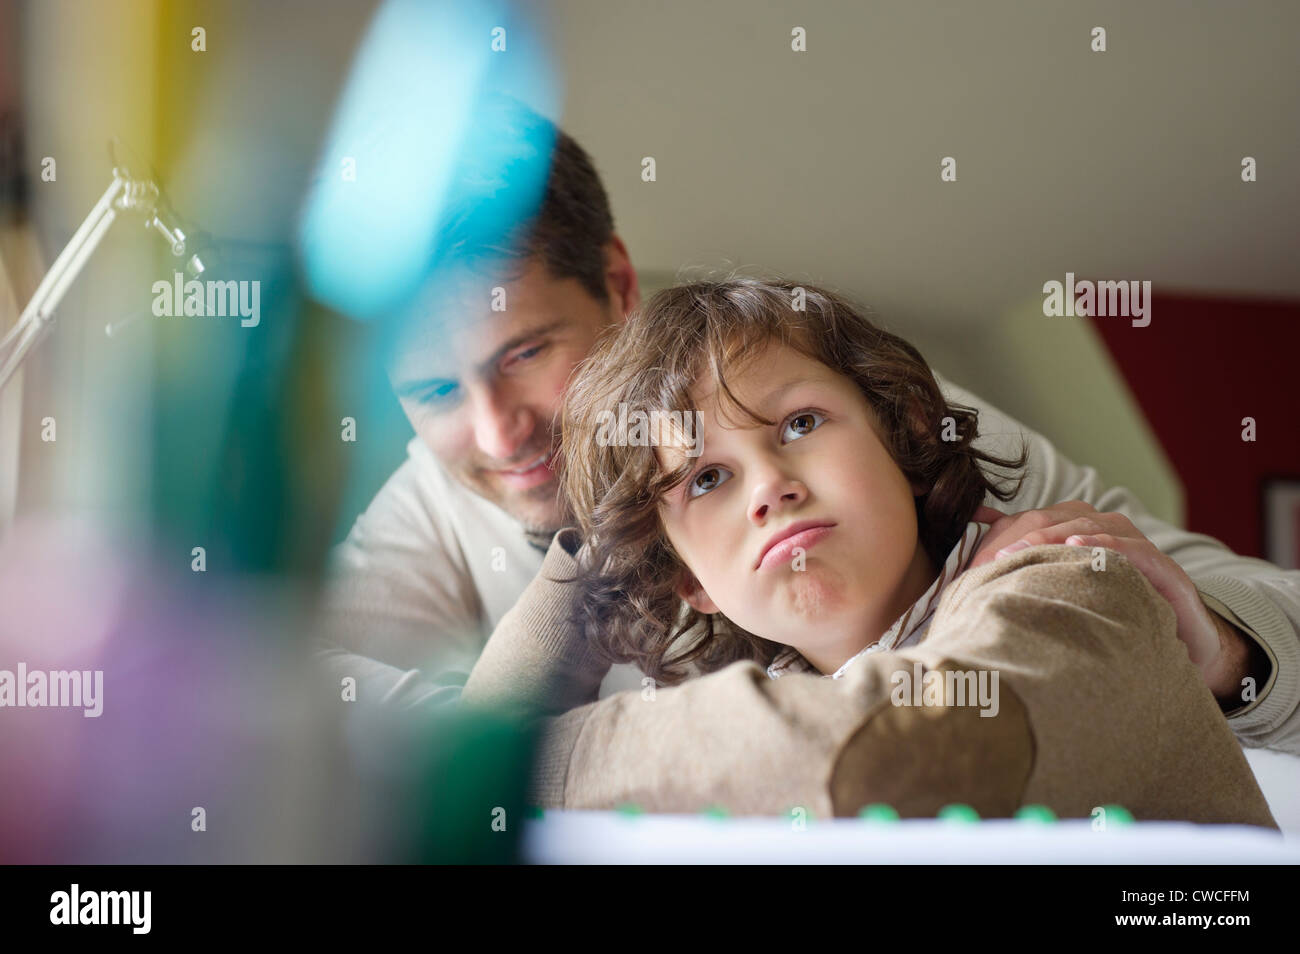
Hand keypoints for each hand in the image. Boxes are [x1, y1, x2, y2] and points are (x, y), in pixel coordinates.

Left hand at [969, 501, 1245, 695]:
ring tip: (1024, 549)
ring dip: (1056, 535)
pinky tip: (1079, 548)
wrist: (1185, 656)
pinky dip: (1106, 545)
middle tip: (993, 556)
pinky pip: (1135, 550)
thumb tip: (973, 575)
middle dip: (1024, 534)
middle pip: (1060, 520)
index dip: (1007, 534)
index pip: (1039, 522)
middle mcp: (1112, 537)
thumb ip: (1029, 583)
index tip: (976, 557)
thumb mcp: (1068, 605)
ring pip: (1093, 527)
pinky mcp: (1167, 573)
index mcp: (1085, 539)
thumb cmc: (1117, 627)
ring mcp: (1141, 552)